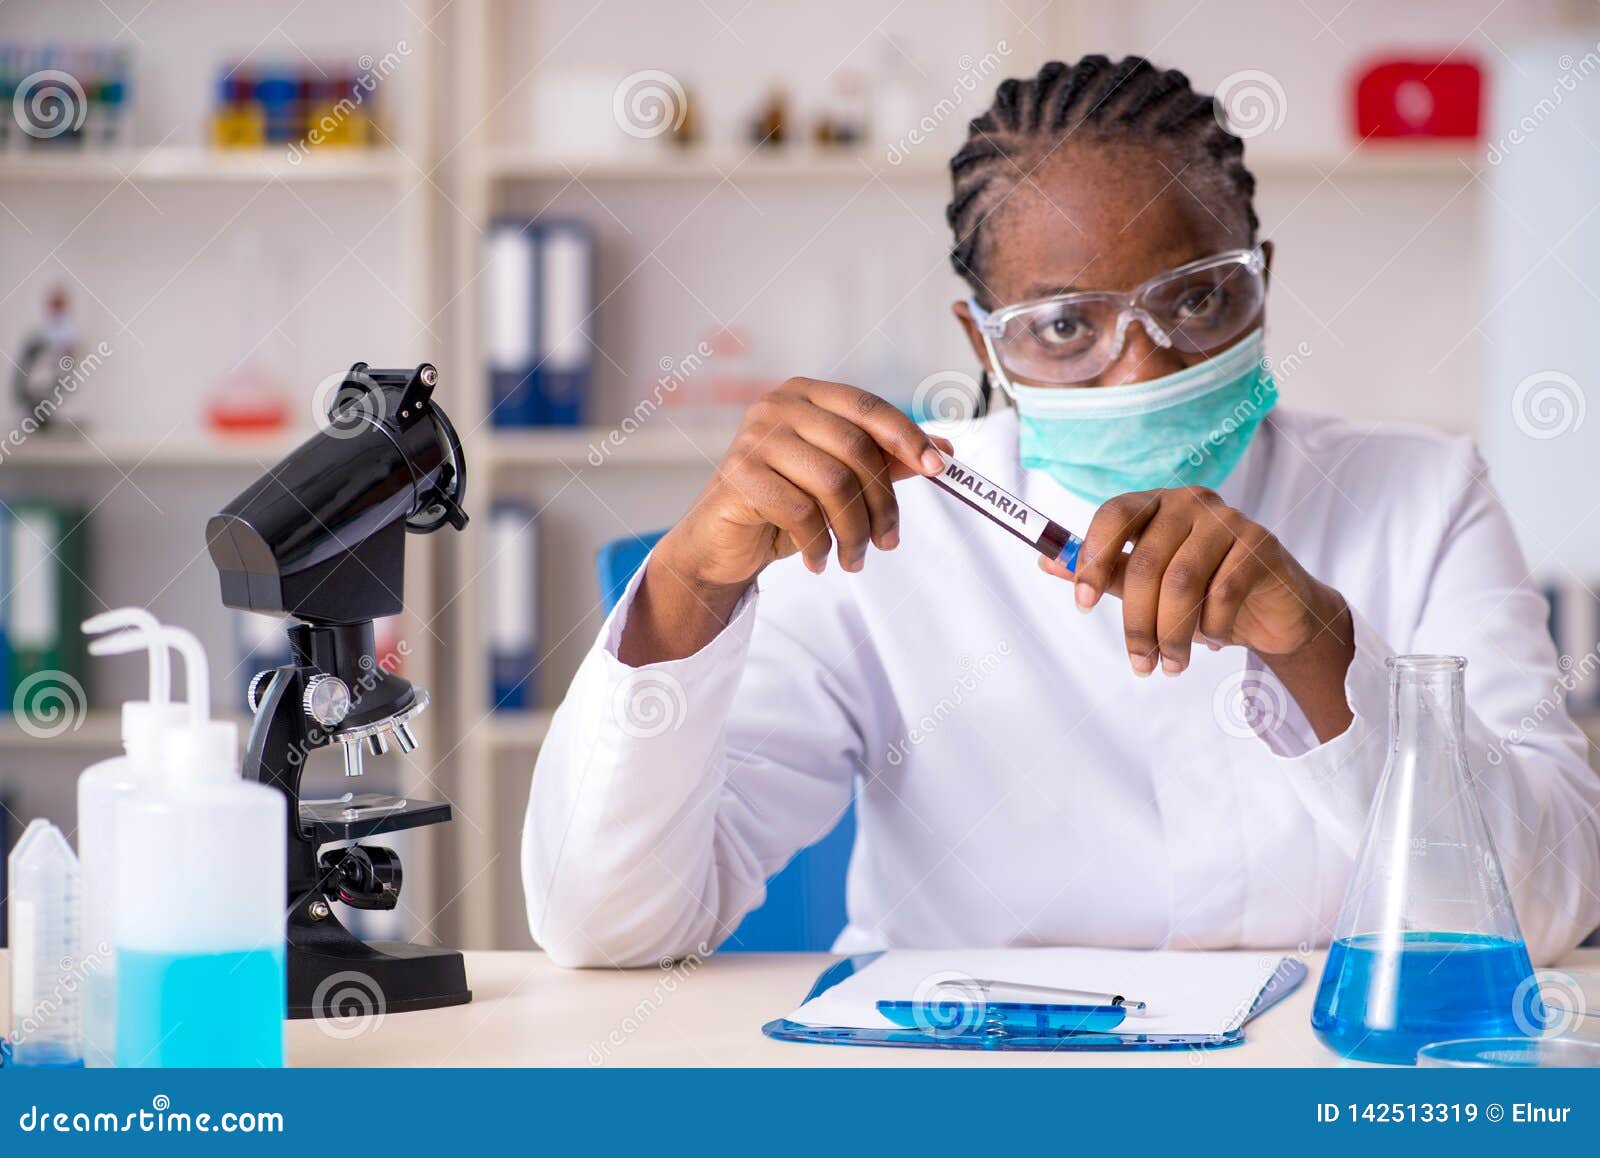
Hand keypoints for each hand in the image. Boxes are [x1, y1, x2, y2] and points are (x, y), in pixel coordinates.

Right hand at [655, 378, 950, 591]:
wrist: (722, 542)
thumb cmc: (782, 505)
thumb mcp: (840, 481)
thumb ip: (885, 460)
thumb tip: (943, 451)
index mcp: (807, 396)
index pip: (869, 407)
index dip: (907, 436)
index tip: (938, 468)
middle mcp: (778, 407)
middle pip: (857, 449)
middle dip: (882, 503)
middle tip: (888, 542)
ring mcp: (755, 438)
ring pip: (833, 483)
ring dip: (854, 532)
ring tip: (853, 559)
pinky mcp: (739, 475)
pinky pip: (801, 511)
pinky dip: (819, 544)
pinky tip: (819, 560)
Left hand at [1039, 486, 1349, 677]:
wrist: (1273, 612)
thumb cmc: (1203, 595)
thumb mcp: (1147, 587)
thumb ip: (1105, 573)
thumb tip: (1048, 562)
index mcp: (1156, 504)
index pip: (1114, 515)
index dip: (1093, 558)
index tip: (1082, 604)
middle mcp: (1191, 502)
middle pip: (1146, 561)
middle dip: (1137, 622)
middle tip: (1139, 663)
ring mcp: (1229, 520)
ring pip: (1183, 582)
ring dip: (1172, 634)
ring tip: (1171, 665)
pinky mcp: (1261, 544)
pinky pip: (1223, 592)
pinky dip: (1212, 626)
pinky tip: (1213, 640)